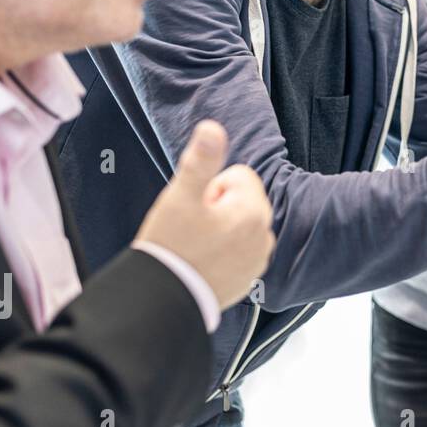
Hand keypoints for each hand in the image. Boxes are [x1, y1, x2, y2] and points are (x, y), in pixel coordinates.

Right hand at [132, 120, 274, 309]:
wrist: (162, 299)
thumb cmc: (171, 246)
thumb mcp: (181, 197)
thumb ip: (201, 160)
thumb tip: (212, 127)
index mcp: (254, 211)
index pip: (238, 176)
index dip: (211, 187)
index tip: (196, 209)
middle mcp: (264, 235)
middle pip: (239, 200)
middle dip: (215, 208)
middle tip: (192, 228)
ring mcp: (258, 259)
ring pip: (238, 225)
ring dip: (219, 229)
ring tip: (195, 247)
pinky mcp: (250, 278)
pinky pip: (238, 250)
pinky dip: (223, 252)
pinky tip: (202, 263)